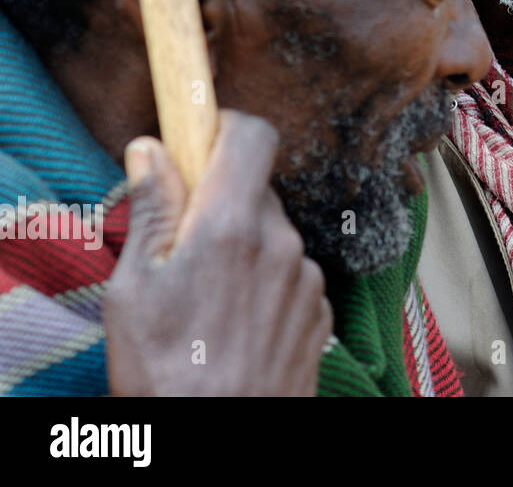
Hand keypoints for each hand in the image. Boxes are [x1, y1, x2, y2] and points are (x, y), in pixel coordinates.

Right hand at [104, 110, 331, 395]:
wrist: (223, 441)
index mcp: (233, 228)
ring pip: (274, 237)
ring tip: (207, 304)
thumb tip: (152, 150)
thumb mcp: (133, 290)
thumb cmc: (167, 373)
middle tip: (182, 249)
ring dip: (245, 252)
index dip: (227, 128)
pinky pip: (292, 277)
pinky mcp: (322, 312)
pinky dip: (267, 287)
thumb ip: (152, 212)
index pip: (254, 137)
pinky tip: (237, 326)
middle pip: (257, 193)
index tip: (201, 141)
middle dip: (221, 206)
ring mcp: (308, 280)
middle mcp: (283, 244)